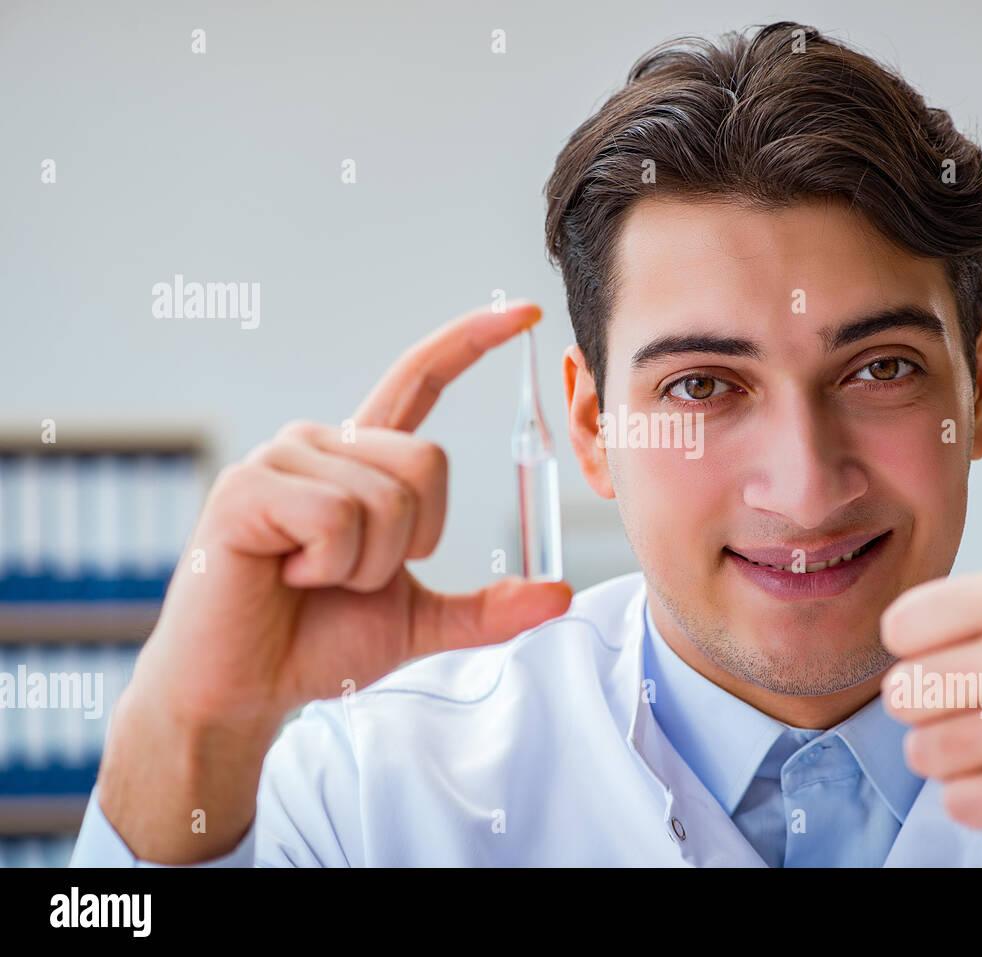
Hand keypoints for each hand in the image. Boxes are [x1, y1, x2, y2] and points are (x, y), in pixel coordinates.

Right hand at [129, 300, 573, 728]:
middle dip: (411, 543)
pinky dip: (330, 567)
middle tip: (351, 577)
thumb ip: (488, 607)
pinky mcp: (246, 489)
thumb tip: (559, 595)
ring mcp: (280, 459)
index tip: (526, 313)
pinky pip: (338, 518)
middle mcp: (321, 443)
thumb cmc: (317, 642)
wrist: (244, 690)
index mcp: (361, 461)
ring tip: (311, 578)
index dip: (472, 341)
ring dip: (367, 565)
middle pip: (428, 463)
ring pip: (387, 498)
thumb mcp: (419, 621)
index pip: (421, 379)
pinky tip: (286, 576)